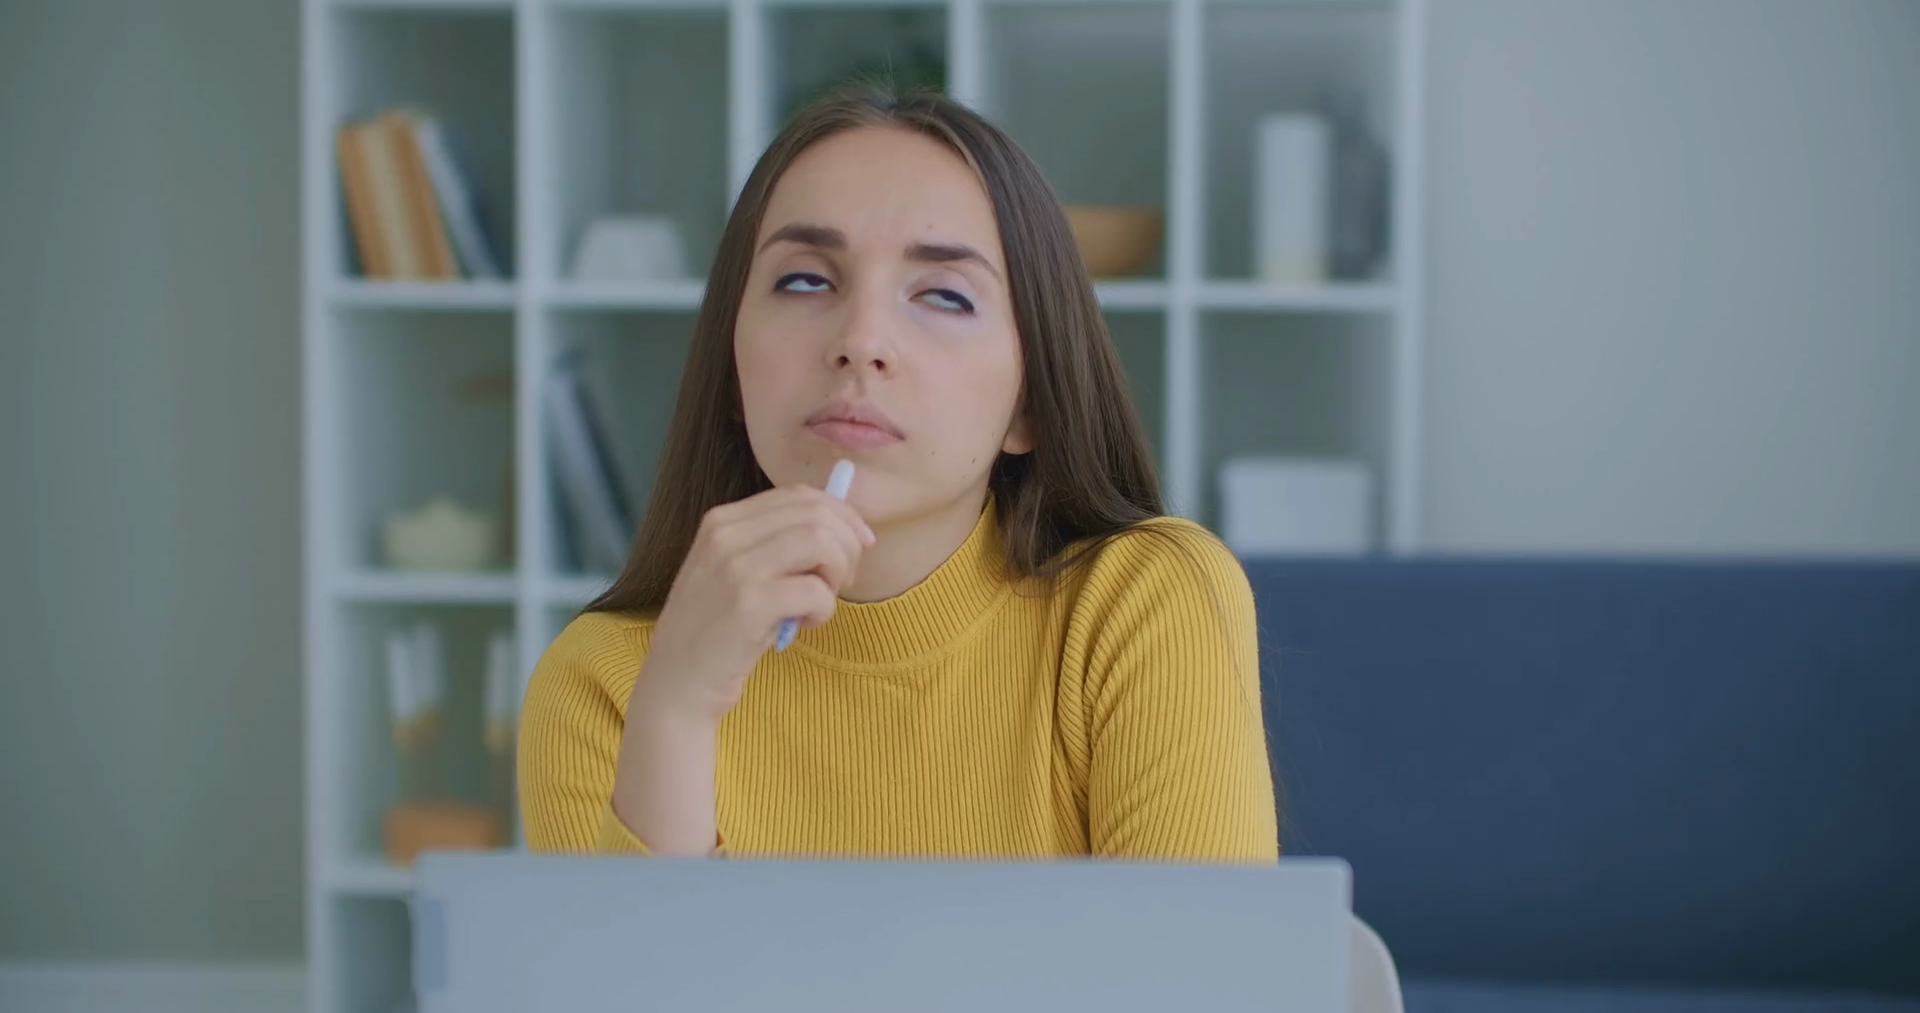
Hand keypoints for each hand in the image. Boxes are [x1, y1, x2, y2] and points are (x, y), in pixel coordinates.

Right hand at [637, 483, 874, 725]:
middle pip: (816, 514)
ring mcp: (735, 568)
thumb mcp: (734, 572)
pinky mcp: (748, 605)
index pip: (799, 495)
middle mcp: (725, 535)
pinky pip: (815, 591)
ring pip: (820, 542)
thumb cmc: (715, 630)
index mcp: (722, 521)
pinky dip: (825, 609)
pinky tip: (805, 624)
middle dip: (847, 545)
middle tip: (842, 581)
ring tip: (821, 601)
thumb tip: (846, 525)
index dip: (841, 515)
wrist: (675, 682)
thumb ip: (775, 544)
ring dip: (837, 573)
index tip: (859, 544)